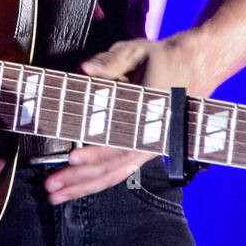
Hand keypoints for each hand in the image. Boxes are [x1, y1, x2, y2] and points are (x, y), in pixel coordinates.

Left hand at [43, 34, 205, 204]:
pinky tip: (78, 189)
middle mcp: (150, 137)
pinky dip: (98, 182)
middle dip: (81, 178)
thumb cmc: (163, 58)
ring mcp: (148, 147)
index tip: (73, 158)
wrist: (193, 68)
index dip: (97, 152)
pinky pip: (120, 172)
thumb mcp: (139, 51)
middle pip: (114, 165)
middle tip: (52, 186)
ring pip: (115, 174)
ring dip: (85, 186)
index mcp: (149, 112)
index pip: (121, 139)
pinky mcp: (143, 151)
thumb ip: (112, 61)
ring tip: (57, 195)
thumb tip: (87, 68)